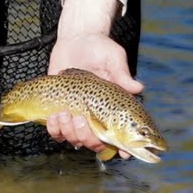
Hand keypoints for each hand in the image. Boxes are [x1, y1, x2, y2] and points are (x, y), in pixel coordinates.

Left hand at [45, 0, 143, 158]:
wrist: (76, 39)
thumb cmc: (100, 47)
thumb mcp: (113, 57)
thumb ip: (122, 74)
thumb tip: (138, 88)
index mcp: (114, 108)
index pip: (121, 134)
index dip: (123, 148)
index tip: (122, 153)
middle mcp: (97, 116)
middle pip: (96, 143)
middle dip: (87, 137)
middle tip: (80, 118)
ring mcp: (78, 115)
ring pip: (75, 140)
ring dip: (69, 133)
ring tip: (64, 114)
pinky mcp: (60, 111)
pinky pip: (57, 132)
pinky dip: (55, 129)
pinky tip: (54, 117)